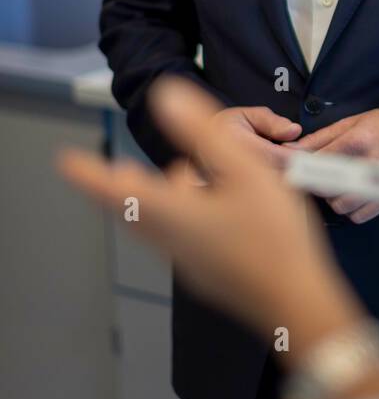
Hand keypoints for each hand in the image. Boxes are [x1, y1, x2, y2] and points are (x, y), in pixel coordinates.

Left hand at [58, 78, 360, 351]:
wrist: (294, 302)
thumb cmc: (274, 237)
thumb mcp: (243, 170)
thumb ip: (202, 131)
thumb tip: (165, 96)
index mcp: (173, 213)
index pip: (114, 190)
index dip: (89, 173)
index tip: (66, 161)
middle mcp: (170, 240)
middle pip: (130, 211)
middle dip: (114, 189)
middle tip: (98, 174)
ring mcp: (188, 262)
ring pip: (153, 226)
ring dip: (143, 203)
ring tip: (148, 184)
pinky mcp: (208, 274)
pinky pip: (175, 240)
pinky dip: (169, 218)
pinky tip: (197, 212)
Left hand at [291, 109, 378, 222]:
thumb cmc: (375, 127)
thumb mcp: (347, 125)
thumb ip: (317, 139)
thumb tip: (289, 150)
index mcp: (359, 139)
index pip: (322, 161)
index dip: (304, 168)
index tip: (296, 171)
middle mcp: (371, 162)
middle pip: (330, 187)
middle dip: (318, 186)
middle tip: (316, 179)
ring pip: (344, 205)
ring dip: (334, 200)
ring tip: (336, 188)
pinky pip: (360, 216)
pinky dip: (351, 211)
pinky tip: (351, 197)